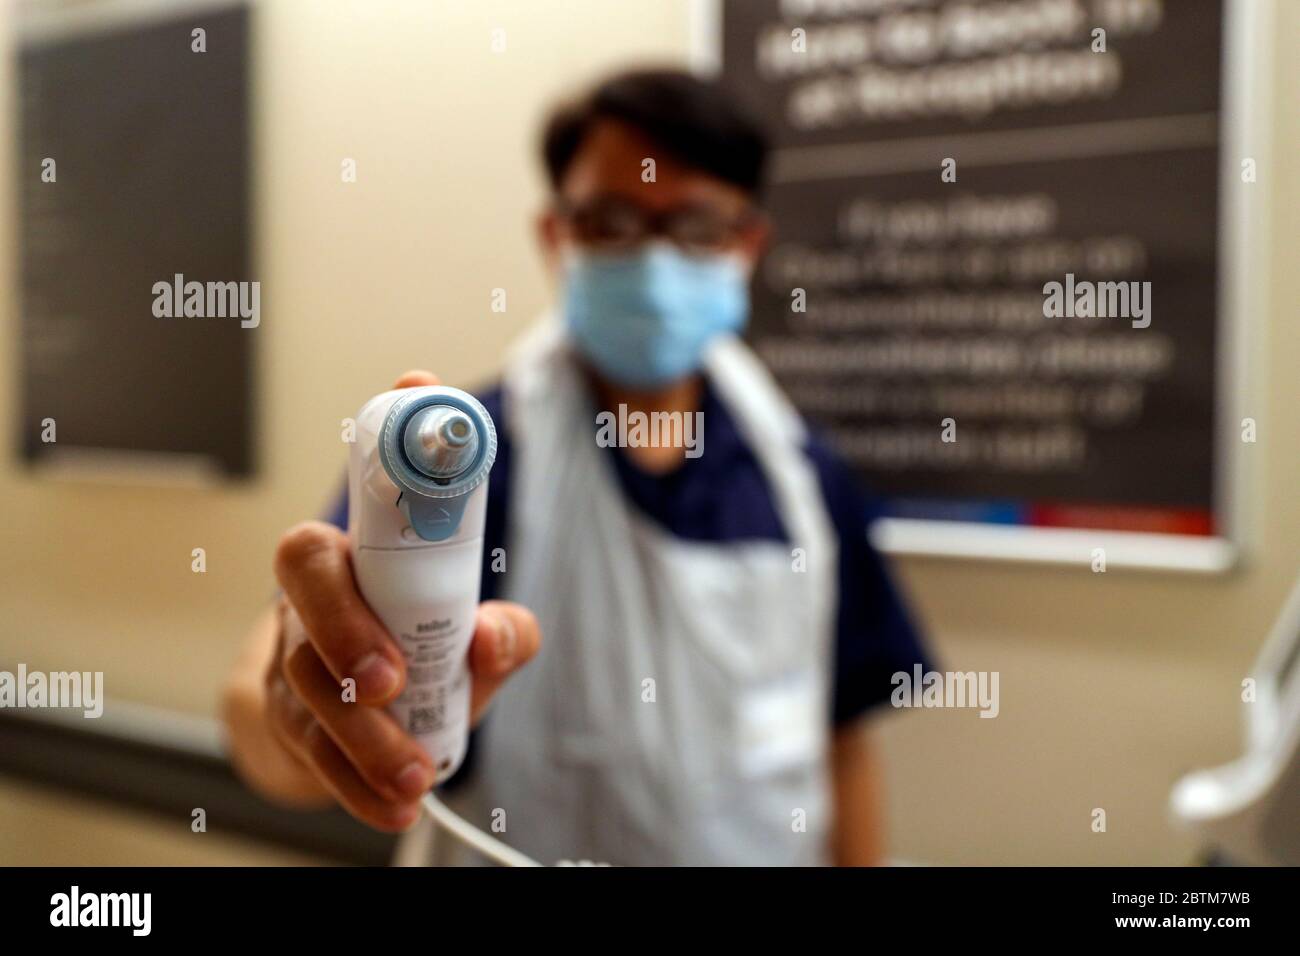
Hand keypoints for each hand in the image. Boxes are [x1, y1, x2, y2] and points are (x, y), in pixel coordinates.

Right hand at [264, 371, 539, 831]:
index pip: (309, 556)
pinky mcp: (289, 728)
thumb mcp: (470, 632)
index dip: (339, 606)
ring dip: (364, 747)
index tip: (391, 662)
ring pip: (305, 708)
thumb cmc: (422, 644)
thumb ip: (501, 628)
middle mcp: (301, 617)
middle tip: (395, 698)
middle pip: (301, 642)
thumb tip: (492, 637)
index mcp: (340, 567)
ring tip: (416, 778)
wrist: (376, 698)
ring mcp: (289, 676)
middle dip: (348, 673)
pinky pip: (314, 758)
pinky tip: (393, 807)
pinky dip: (356, 788)